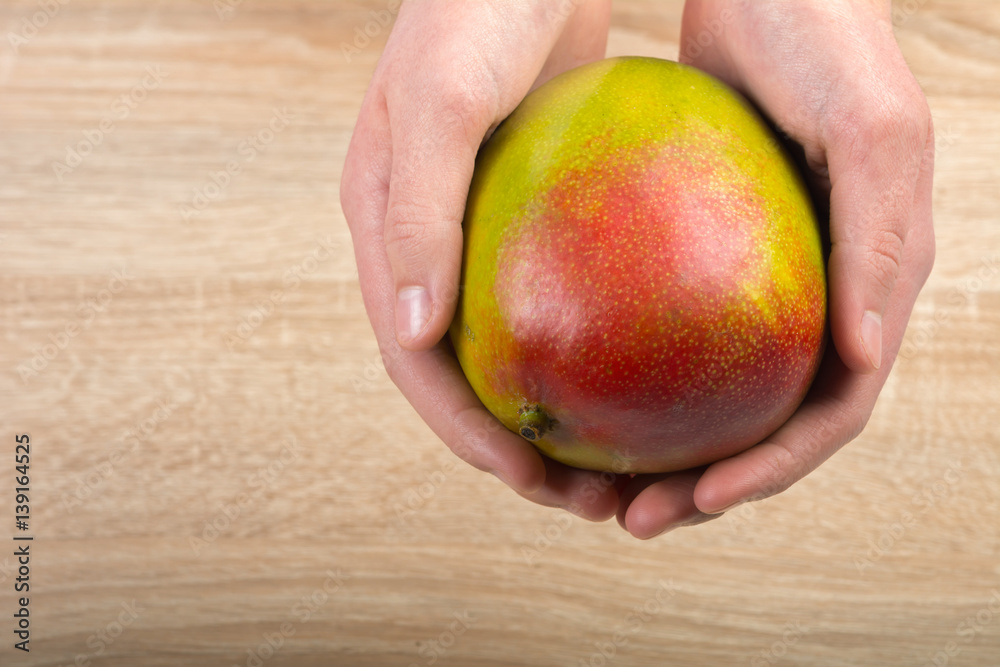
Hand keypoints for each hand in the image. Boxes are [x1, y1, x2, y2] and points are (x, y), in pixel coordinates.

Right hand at [341, 1, 624, 519]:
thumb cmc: (478, 6)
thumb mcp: (443, 100)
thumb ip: (416, 211)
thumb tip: (412, 334)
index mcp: (382, 230)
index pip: (413, 362)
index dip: (464, 434)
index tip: (531, 480)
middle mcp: (422, 240)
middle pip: (462, 373)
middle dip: (514, 445)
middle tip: (587, 495)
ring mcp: (473, 228)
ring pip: (510, 345)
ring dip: (556, 410)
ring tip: (619, 459)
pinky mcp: (522, 210)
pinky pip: (553, 296)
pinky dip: (589, 345)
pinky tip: (644, 367)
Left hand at [615, 0, 934, 536]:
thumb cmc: (822, 36)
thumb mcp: (868, 127)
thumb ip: (879, 240)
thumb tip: (862, 362)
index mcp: (871, 289)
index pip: (831, 412)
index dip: (773, 470)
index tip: (700, 500)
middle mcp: (822, 297)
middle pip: (768, 423)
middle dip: (710, 484)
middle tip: (633, 517)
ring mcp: (768, 281)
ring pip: (718, 393)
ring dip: (668, 449)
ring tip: (602, 483)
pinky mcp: (718, 256)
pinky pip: (677, 335)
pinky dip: (640, 376)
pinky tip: (584, 392)